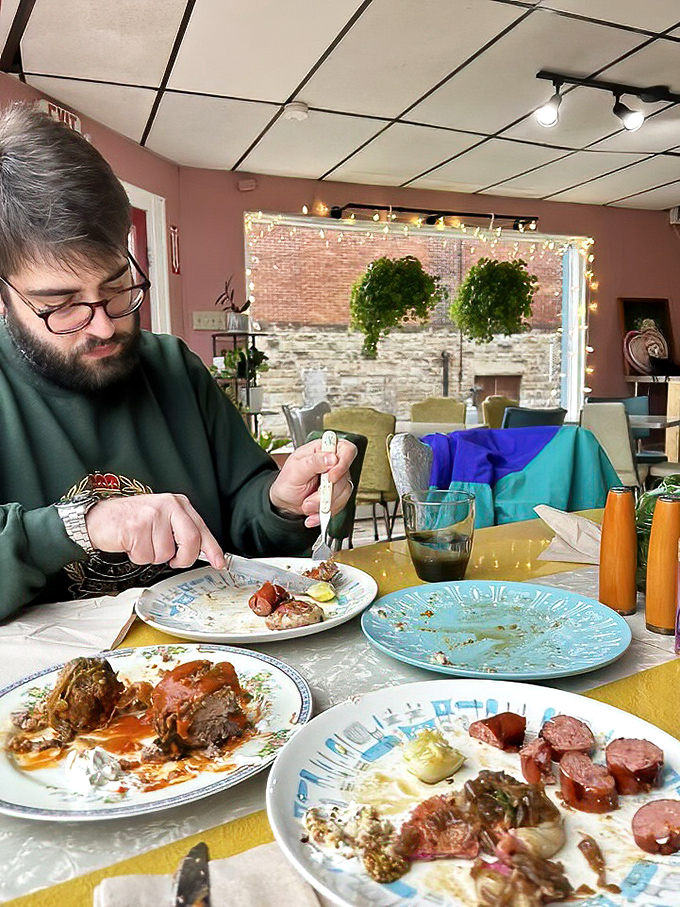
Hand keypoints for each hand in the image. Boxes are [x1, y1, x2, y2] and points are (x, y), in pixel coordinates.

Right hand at [85, 494, 224, 568]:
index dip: (212, 549)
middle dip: (182, 558)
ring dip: (153, 556)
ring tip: (142, 542)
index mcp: (178, 504)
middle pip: (190, 541)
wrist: (100, 518)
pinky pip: (146, 556)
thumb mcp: (163, 519)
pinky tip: (132, 543)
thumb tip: (202, 552)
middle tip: (172, 560)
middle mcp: (167, 506)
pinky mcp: (136, 527)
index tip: (220, 563)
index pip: (201, 529)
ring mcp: (152, 515)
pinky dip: (138, 556)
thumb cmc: (132, 521)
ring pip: (165, 554)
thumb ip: (182, 532)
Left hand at [269, 438, 356, 527]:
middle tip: (309, 499)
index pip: (346, 449)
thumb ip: (313, 462)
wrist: (285, 501)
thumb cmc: (288, 481)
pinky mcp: (338, 494)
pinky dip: (325, 512)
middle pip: (345, 476)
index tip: (330, 477)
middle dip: (326, 492)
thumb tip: (332, 458)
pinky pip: (340, 504)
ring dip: (324, 504)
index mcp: (323, 450)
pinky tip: (313, 514)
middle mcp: (333, 463)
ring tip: (307, 506)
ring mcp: (338, 479)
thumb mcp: (295, 470)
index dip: (343, 463)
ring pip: (344, 492)